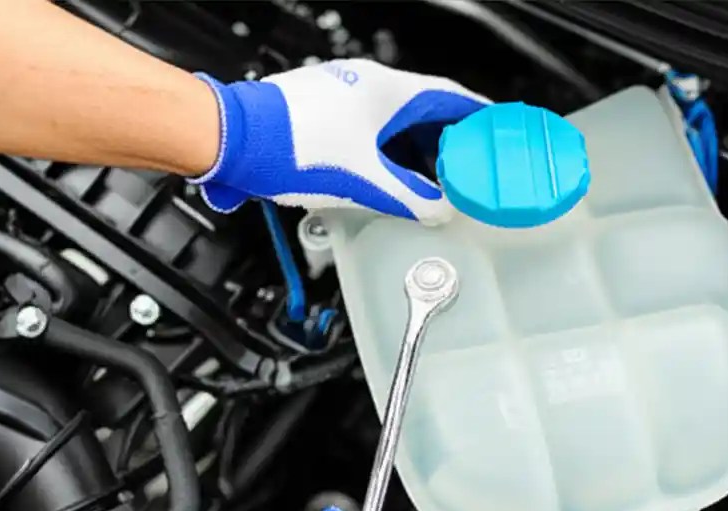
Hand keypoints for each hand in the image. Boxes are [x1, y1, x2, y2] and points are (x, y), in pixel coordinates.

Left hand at [193, 59, 488, 223]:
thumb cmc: (290, 147)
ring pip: (391, 119)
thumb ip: (408, 199)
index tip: (496, 127)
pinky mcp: (317, 108)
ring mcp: (338, 93)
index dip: (477, 115)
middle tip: (466, 162)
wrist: (232, 138)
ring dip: (412, 146)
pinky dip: (384, 148)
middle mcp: (363, 84)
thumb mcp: (364, 182)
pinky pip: (366, 126)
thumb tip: (436, 209)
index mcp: (385, 90)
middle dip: (446, 138)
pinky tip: (381, 173)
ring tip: (427, 176)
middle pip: (421, 109)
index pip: (449, 98)